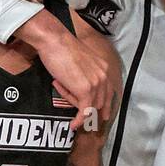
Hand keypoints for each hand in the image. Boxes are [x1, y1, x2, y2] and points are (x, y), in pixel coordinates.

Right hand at [15, 11, 113, 128]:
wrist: (55, 41)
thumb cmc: (62, 48)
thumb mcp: (80, 62)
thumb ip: (84, 74)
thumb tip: (78, 88)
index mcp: (104, 68)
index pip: (109, 92)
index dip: (106, 106)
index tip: (103, 115)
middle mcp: (104, 76)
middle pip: (99, 101)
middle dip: (86, 107)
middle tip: (77, 112)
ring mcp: (96, 83)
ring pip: (90, 106)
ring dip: (75, 105)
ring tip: (62, 93)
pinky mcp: (85, 90)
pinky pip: (84, 111)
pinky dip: (79, 120)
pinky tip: (73, 124)